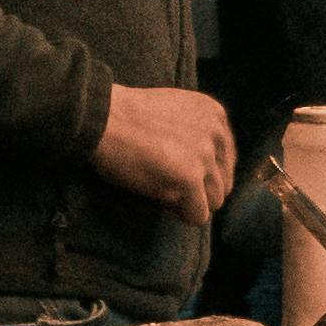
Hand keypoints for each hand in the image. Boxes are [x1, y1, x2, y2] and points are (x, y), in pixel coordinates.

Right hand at [93, 80, 235, 220]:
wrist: (100, 118)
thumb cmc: (124, 118)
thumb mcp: (173, 111)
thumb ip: (196, 132)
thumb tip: (207, 173)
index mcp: (213, 115)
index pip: (225, 161)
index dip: (201, 174)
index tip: (176, 173)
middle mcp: (215, 134)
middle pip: (222, 183)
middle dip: (197, 191)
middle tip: (167, 186)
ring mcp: (204, 156)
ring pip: (214, 201)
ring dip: (189, 203)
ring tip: (161, 190)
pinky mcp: (190, 178)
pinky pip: (198, 215)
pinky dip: (181, 214)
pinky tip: (161, 199)